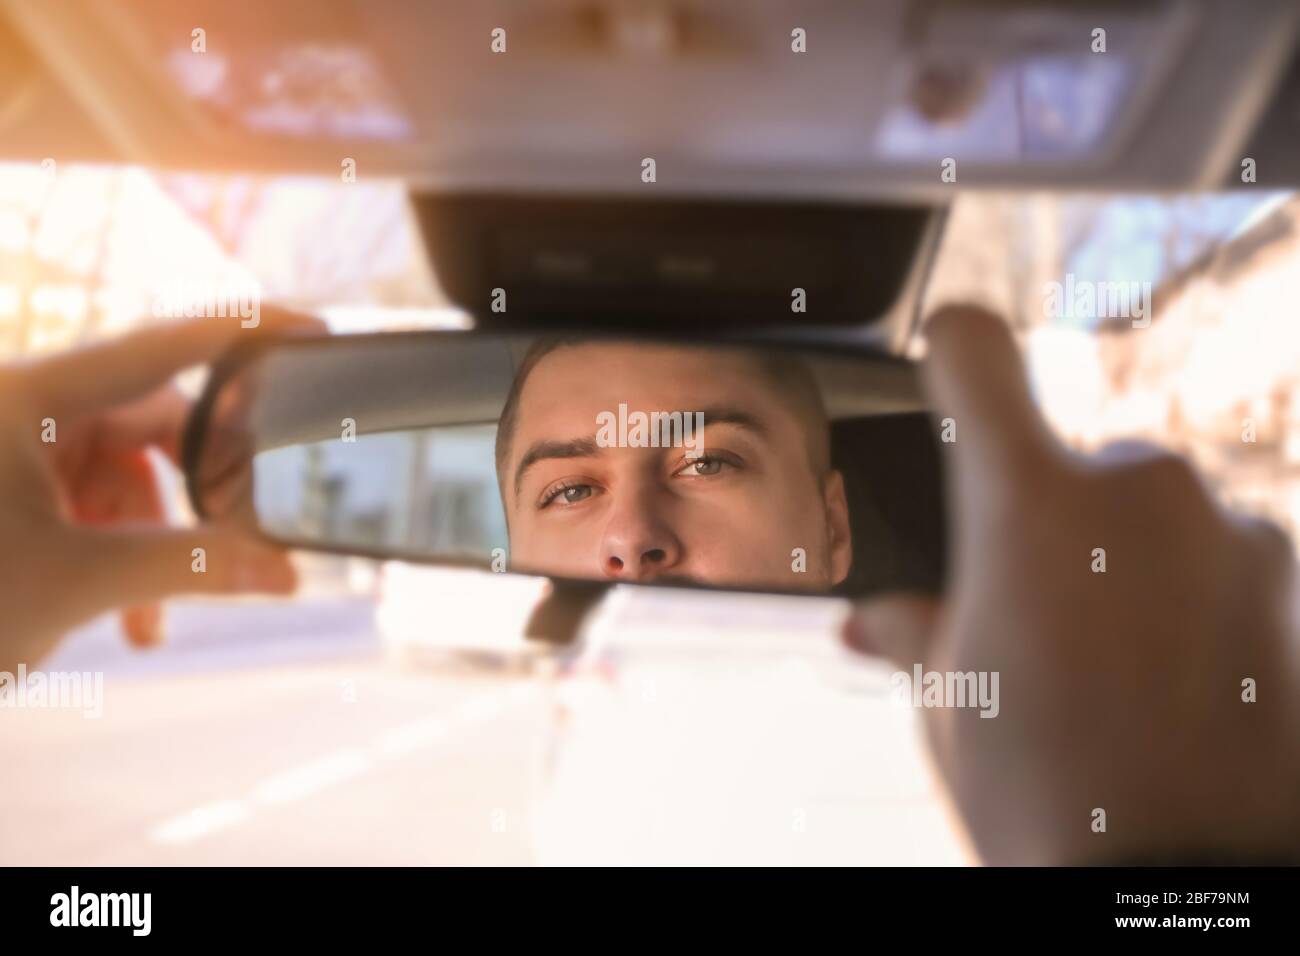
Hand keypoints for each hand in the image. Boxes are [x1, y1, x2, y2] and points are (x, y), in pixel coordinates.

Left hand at [0, 312, 316, 669]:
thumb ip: (192, 567)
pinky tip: (115, 614)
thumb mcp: (76, 582)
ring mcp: (12, 442)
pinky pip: (85, 497)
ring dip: (148, 542)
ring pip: (120, 470)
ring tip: (146, 624)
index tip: (311, 330)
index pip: (160, 347)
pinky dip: (110, 549)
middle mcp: (20, 403)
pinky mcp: (7, 480)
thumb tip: (289, 573)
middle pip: (149, 421)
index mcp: (25, 396)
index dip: (244, 335)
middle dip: (192, 496)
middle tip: (241, 543)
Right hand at [844, 306, 1299, 864]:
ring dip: (1132, 562)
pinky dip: (1196, 600)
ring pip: (1156, 516)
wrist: (1184, 882)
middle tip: (1041, 617)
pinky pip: (1223, 560)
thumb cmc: (1054, 800)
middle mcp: (1142, 490)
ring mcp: (1237, 531)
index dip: (953, 351)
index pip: (976, 350)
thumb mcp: (952, 706)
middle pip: (1076, 459)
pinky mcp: (1298, 582)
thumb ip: (917, 629)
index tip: (950, 366)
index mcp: (1031, 504)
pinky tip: (1180, 680)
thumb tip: (875, 623)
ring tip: (1118, 663)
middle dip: (1058, 521)